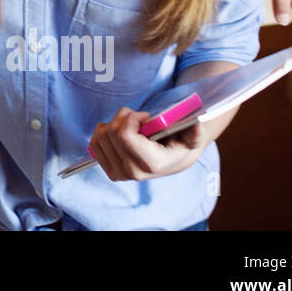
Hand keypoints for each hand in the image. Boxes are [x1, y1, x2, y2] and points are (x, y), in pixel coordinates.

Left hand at [89, 107, 207, 180]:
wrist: (175, 159)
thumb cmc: (182, 143)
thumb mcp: (192, 137)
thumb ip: (195, 133)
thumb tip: (197, 126)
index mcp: (152, 164)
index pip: (125, 135)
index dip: (132, 117)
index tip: (145, 116)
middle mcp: (133, 173)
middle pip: (111, 132)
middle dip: (124, 116)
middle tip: (139, 118)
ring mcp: (120, 174)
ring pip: (100, 135)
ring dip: (113, 123)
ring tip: (131, 126)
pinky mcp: (110, 171)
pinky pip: (94, 144)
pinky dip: (104, 131)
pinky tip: (120, 133)